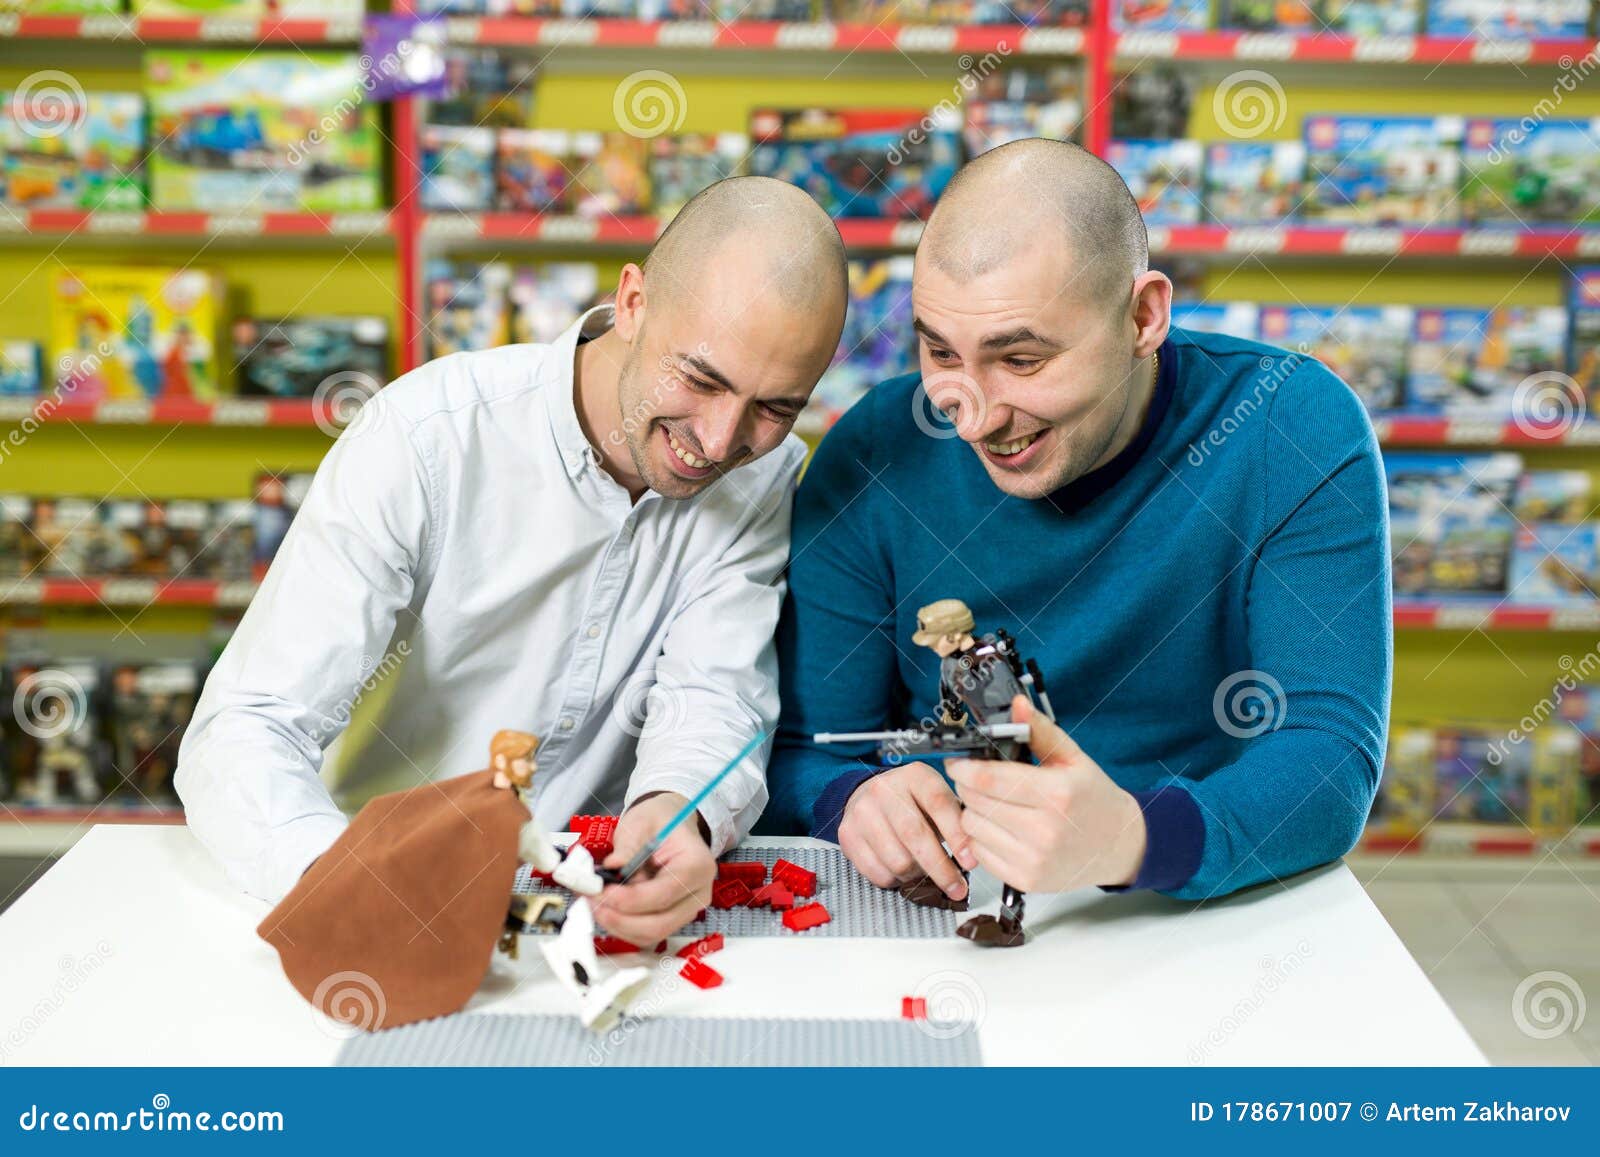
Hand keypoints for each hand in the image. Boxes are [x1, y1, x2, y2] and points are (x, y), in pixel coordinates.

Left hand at [591, 792, 714, 944]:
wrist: (670, 825)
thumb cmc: (660, 822)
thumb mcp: (641, 823)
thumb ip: (627, 848)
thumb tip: (611, 867)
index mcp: (697, 865)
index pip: (665, 893)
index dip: (630, 899)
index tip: (602, 891)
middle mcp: (698, 893)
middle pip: (659, 924)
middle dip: (620, 918)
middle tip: (593, 901)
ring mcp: (686, 910)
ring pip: (651, 934)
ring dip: (618, 925)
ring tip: (595, 904)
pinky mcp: (671, 919)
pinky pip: (645, 933)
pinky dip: (621, 926)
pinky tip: (606, 909)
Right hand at [838, 762, 975, 901]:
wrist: (866, 793)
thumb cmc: (910, 800)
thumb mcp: (935, 797)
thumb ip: (954, 820)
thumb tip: (971, 855)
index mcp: (914, 776)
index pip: (938, 804)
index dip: (957, 836)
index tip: (970, 862)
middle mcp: (884, 790)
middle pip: (915, 836)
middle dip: (940, 869)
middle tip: (956, 887)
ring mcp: (862, 812)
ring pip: (897, 860)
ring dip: (917, 876)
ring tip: (924, 872)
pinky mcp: (848, 834)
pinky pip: (877, 872)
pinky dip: (895, 881)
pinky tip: (902, 871)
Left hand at [948, 696, 1146, 892]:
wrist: (1119, 845)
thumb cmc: (1094, 799)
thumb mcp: (1072, 758)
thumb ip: (1040, 731)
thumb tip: (1016, 704)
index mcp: (1056, 794)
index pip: (988, 779)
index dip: (963, 768)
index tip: (957, 761)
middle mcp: (1044, 831)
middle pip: (975, 802)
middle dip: (967, 786)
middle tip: (977, 779)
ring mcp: (1034, 859)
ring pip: (972, 828)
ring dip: (973, 811)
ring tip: (992, 803)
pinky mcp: (1026, 880)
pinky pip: (980, 854)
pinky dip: (982, 838)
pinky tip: (1000, 827)